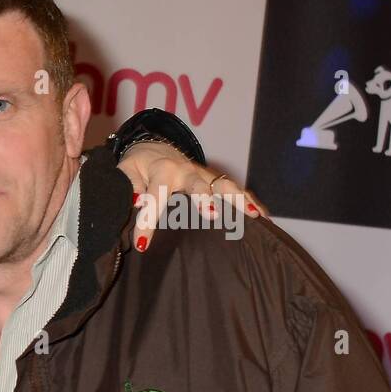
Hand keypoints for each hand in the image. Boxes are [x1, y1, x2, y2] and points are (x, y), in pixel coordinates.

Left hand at [118, 142, 268, 251]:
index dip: (147, 221)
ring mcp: (205, 176)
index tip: (142, 244)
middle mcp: (187, 171)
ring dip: (239, 200)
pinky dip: (251, 202)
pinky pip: (237, 191)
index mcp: (162, 170)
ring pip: (225, 187)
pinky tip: (264, 218)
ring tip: (253, 216)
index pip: (154, 198)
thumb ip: (129, 186)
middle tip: (210, 214)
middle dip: (204, 199)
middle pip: (199, 186)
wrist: (155, 147)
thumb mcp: (126, 172)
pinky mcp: (216, 181)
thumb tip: (137, 202)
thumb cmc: (138, 166)